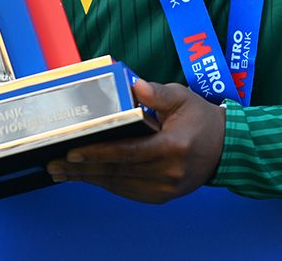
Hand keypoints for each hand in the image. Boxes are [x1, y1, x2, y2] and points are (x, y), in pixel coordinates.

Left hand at [46, 79, 223, 202]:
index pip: (127, 153)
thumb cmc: (201, 118)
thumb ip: (157, 93)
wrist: (226, 148)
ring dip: (89, 179)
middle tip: (55, 163)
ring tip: (63, 172)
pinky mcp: (163, 197)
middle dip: (83, 169)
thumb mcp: (182, 97)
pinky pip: (128, 191)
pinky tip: (88, 176)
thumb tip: (134, 85)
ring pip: (120, 185)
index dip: (98, 153)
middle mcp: (168, 172)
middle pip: (118, 172)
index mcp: (172, 146)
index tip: (73, 151)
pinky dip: (106, 183)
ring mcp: (166, 188)